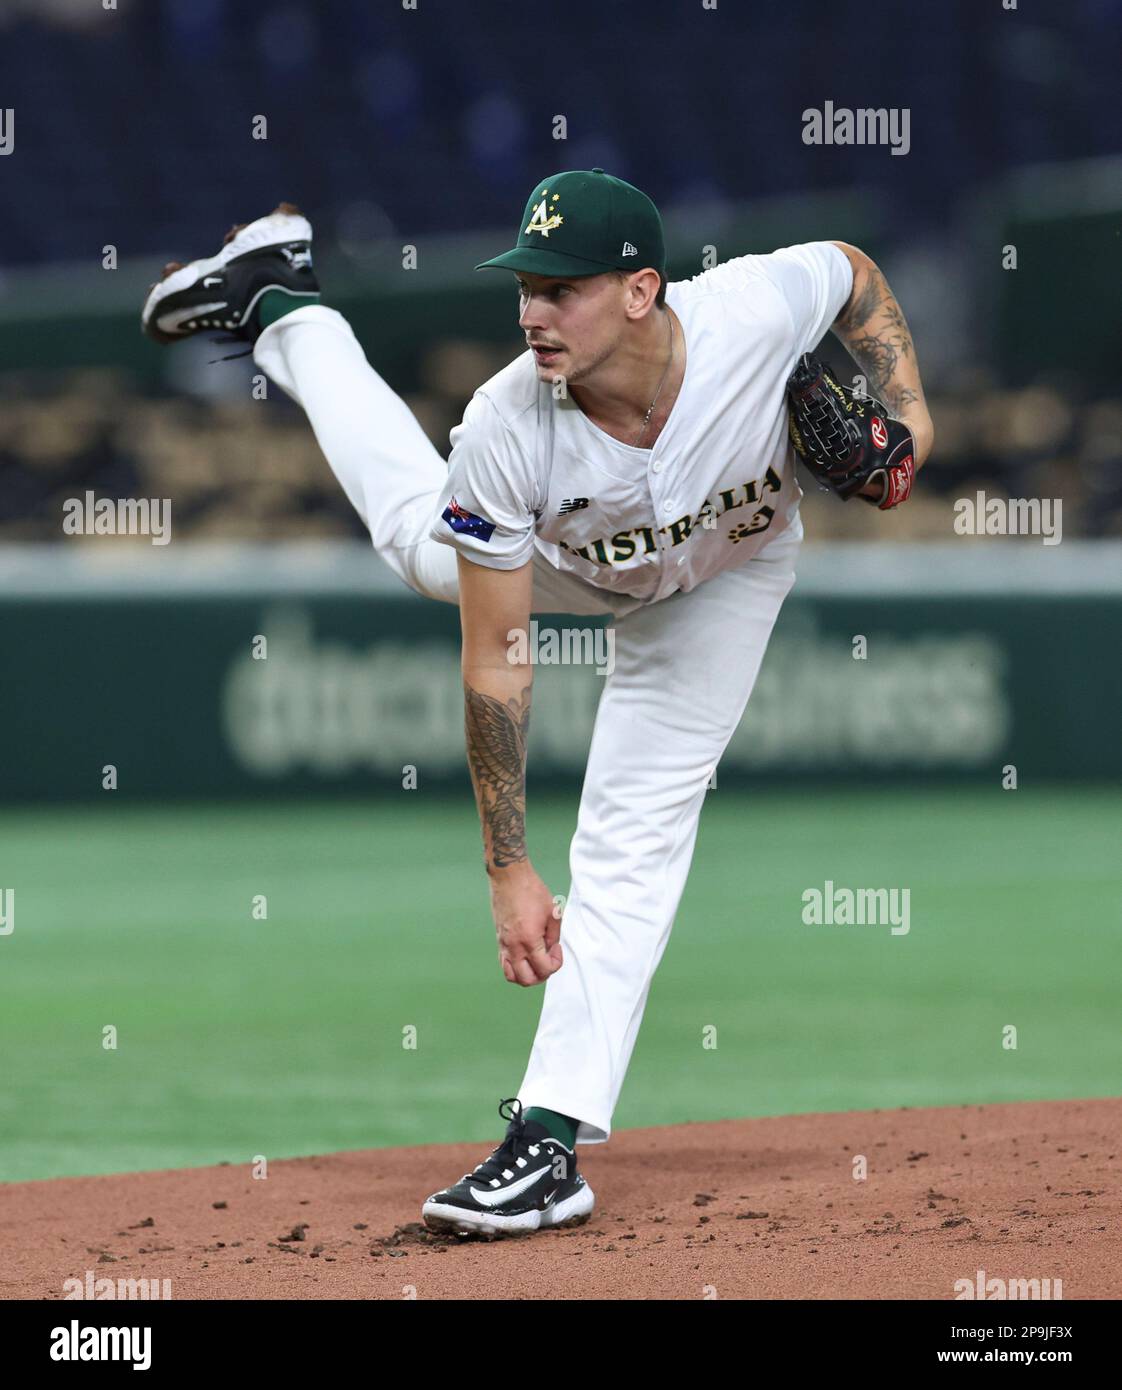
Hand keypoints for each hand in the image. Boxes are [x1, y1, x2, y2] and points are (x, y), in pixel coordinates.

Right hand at [488, 862, 563, 986]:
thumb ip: (553, 936)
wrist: (509, 878)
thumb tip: (550, 949)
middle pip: (527, 980)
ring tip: (535, 962)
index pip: (544, 969)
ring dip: (526, 975)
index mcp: (529, 940)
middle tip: (548, 959)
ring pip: (512, 976)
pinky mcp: (499, 940)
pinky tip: (524, 955)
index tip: (557, 948)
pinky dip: (515, 967)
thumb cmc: (532, 891)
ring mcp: (504, 944)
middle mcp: (514, 946)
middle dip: (542, 975)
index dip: (556, 963)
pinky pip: (504, 963)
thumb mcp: (552, 913)